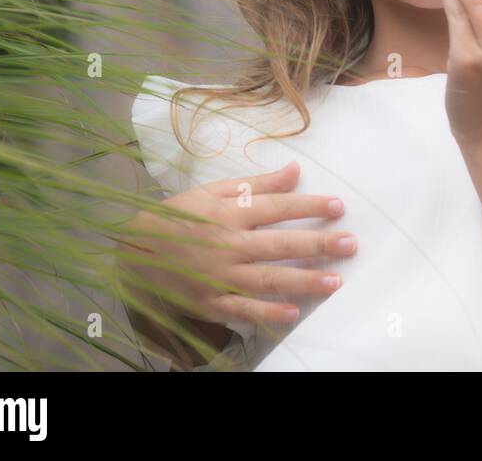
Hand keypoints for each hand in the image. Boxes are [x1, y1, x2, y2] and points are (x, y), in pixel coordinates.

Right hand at [117, 162, 357, 327]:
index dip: (309, 206)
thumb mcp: (212, 191)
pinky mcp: (209, 302)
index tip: (339, 207)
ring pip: (267, 279)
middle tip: (350, 244)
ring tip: (336, 281)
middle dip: (318, 244)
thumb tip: (294, 170)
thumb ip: (255, 183)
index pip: (276, 208)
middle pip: (279, 244)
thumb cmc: (177, 216)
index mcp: (227, 214)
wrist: (131, 250)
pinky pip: (242, 310)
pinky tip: (293, 312)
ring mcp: (218, 276)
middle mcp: (226, 245)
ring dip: (303, 280)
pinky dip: (267, 313)